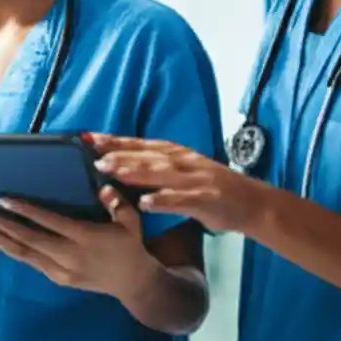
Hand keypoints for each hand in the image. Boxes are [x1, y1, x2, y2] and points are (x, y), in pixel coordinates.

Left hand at [0, 186, 155, 300]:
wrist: (132, 283)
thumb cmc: (129, 245)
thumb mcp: (131, 221)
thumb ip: (116, 203)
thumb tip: (103, 186)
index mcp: (85, 238)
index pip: (49, 222)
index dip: (26, 211)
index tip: (3, 200)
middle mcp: (68, 255)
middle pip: (27, 239)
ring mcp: (60, 270)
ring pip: (22, 253)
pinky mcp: (57, 278)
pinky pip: (28, 261)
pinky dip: (9, 249)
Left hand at [88, 133, 262, 232]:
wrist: (252, 202)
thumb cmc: (212, 188)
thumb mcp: (183, 171)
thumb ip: (156, 166)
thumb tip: (120, 163)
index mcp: (176, 154)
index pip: (140, 144)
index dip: (115, 140)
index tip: (88, 137)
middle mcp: (184, 161)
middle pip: (146, 155)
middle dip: (119, 153)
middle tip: (92, 153)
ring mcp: (195, 179)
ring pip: (161, 173)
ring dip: (135, 170)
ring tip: (111, 171)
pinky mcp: (206, 199)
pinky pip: (181, 199)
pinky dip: (163, 200)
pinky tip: (145, 203)